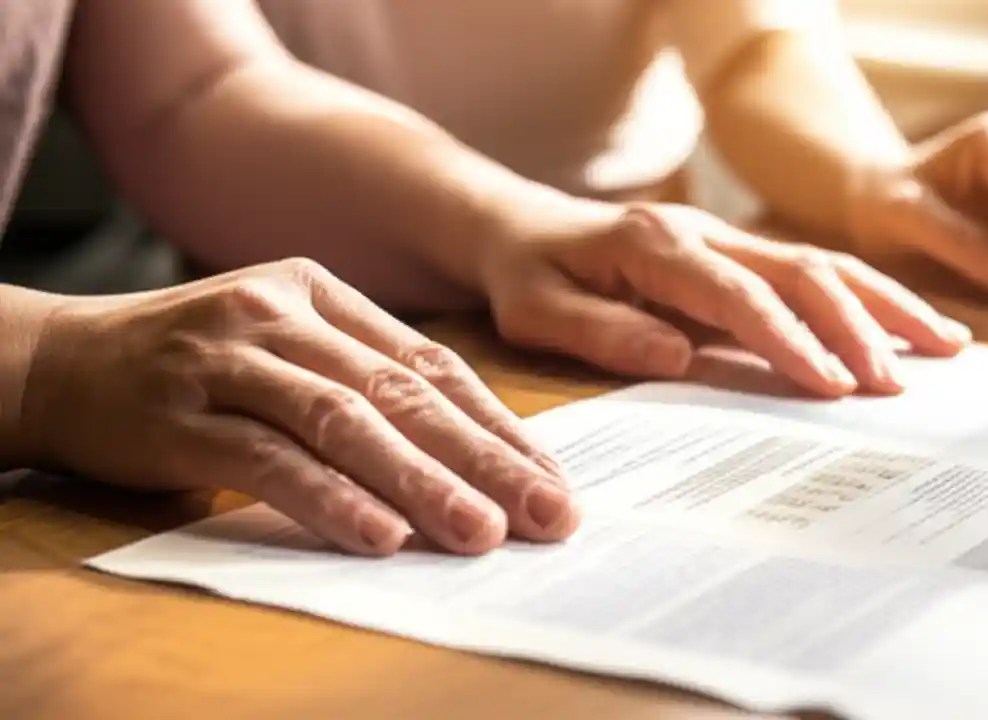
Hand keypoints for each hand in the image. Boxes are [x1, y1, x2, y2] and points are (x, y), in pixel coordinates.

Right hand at [19, 259, 577, 555]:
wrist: (57, 363)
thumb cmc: (194, 370)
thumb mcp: (285, 351)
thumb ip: (363, 385)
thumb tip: (469, 457)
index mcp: (322, 295)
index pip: (433, 363)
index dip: (499, 426)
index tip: (551, 481)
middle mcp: (282, 315)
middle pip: (405, 393)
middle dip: (486, 459)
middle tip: (549, 515)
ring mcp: (229, 359)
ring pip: (346, 422)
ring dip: (422, 483)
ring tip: (483, 533)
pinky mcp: (180, 415)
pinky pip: (271, 459)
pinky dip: (330, 498)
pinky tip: (381, 535)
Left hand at [481, 204, 970, 397]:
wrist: (521, 226)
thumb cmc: (526, 275)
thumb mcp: (536, 311)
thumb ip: (601, 332)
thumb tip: (679, 357)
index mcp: (653, 246)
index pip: (736, 293)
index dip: (787, 339)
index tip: (831, 386)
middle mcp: (701, 232)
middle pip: (798, 270)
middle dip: (855, 326)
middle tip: (898, 385)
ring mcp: (725, 236)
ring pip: (820, 260)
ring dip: (883, 303)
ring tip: (946, 347)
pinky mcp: (738, 250)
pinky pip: (812, 266)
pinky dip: (866, 294)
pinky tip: (909, 324)